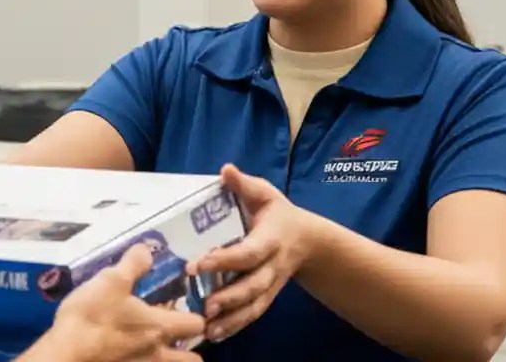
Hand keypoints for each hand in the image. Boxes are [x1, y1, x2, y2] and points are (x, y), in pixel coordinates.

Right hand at [31, 245, 204, 361]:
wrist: (64, 355)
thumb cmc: (92, 316)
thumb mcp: (111, 280)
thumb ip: (133, 264)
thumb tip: (148, 250)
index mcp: (160, 327)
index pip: (197, 324)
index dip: (194, 315)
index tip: (183, 308)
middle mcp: (158, 354)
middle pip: (193, 359)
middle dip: (189, 349)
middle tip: (174, 336)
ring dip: (168, 359)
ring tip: (151, 346)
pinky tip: (127, 355)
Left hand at [188, 164, 313, 342]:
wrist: (307, 240)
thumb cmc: (278, 214)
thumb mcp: (264, 194)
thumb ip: (244, 184)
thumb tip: (226, 169)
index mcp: (270, 239)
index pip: (248, 253)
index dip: (224, 260)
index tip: (198, 264)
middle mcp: (272, 266)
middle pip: (253, 286)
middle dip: (229, 297)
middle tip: (204, 305)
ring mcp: (270, 285)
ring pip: (254, 306)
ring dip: (232, 320)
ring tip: (208, 329)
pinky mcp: (265, 297)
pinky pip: (252, 315)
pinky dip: (235, 327)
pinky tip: (215, 335)